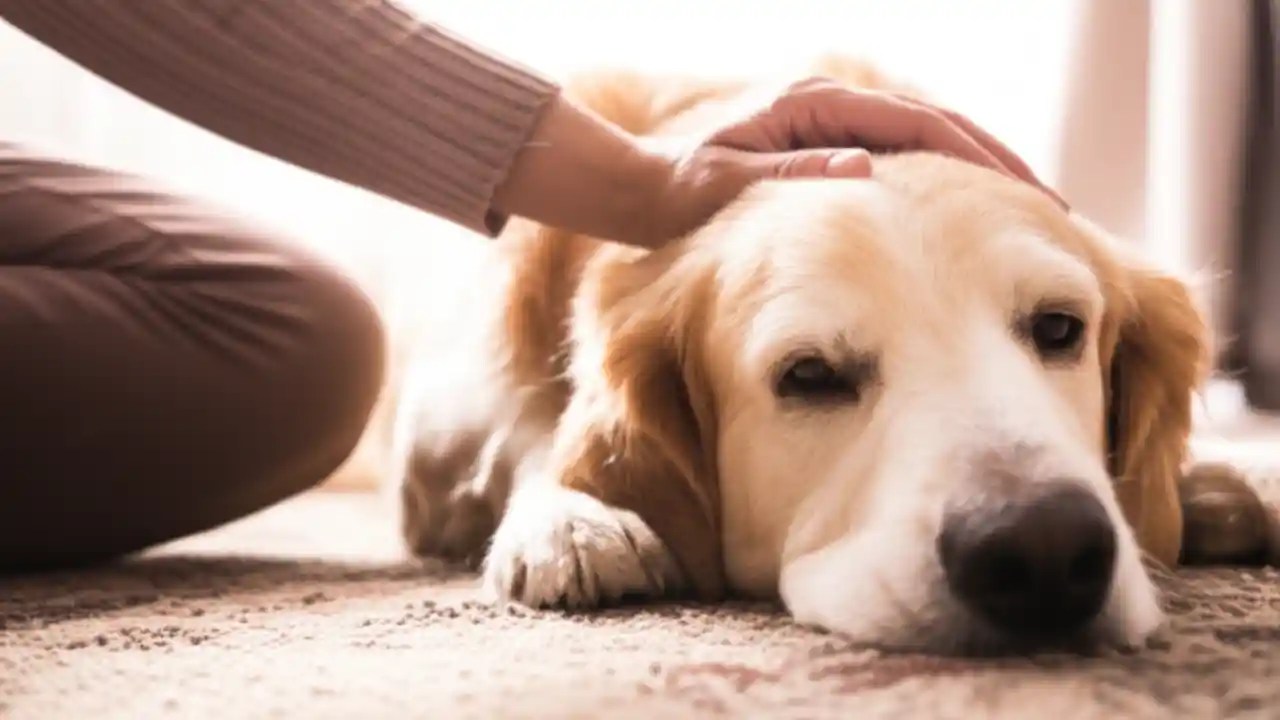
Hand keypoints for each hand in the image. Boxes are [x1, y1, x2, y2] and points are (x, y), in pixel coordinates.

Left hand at [706, 77, 1064, 207]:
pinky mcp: (832, 147)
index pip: (914, 122)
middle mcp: (833, 105)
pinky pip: (903, 158)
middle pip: (934, 123)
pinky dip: (943, 179)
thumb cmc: (687, 191)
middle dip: (996, 160)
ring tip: (1031, 207)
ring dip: (978, 169)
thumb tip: (865, 170)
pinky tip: (973, 210)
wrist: (652, 191)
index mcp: (816, 103)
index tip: (1020, 188)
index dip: (973, 153)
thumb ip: (796, 175)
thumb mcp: (733, 185)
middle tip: (1052, 202)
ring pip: (925, 139)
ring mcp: (835, 124)